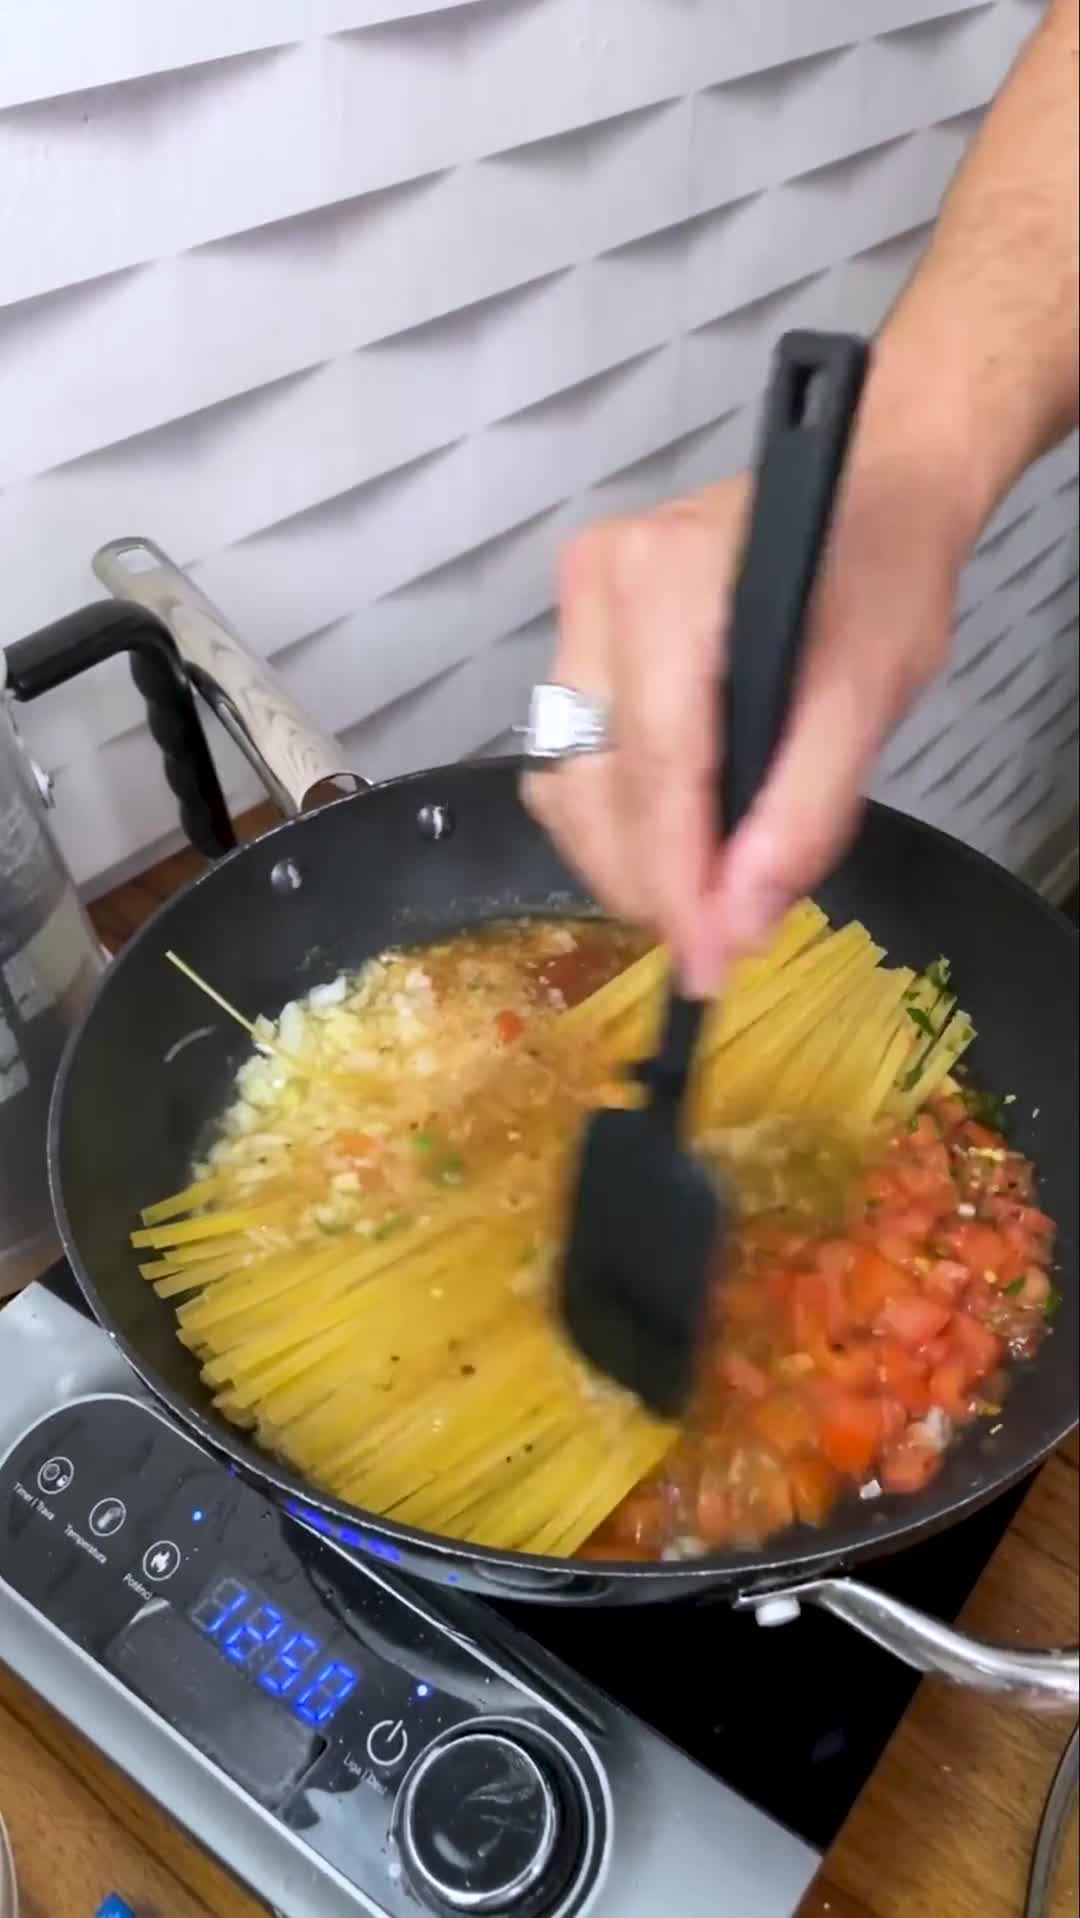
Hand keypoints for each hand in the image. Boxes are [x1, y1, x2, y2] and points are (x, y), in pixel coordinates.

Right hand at [523, 378, 975, 995]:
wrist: (867, 486)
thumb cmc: (879, 574)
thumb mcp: (869, 694)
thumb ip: (803, 812)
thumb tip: (735, 923)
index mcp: (667, 579)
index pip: (656, 767)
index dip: (675, 882)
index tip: (704, 967)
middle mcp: (595, 586)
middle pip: (592, 787)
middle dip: (648, 882)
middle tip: (713, 940)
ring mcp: (570, 610)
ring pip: (565, 785)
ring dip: (626, 858)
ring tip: (700, 891)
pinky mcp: (570, 637)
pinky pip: (568, 761)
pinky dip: (618, 819)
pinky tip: (675, 836)